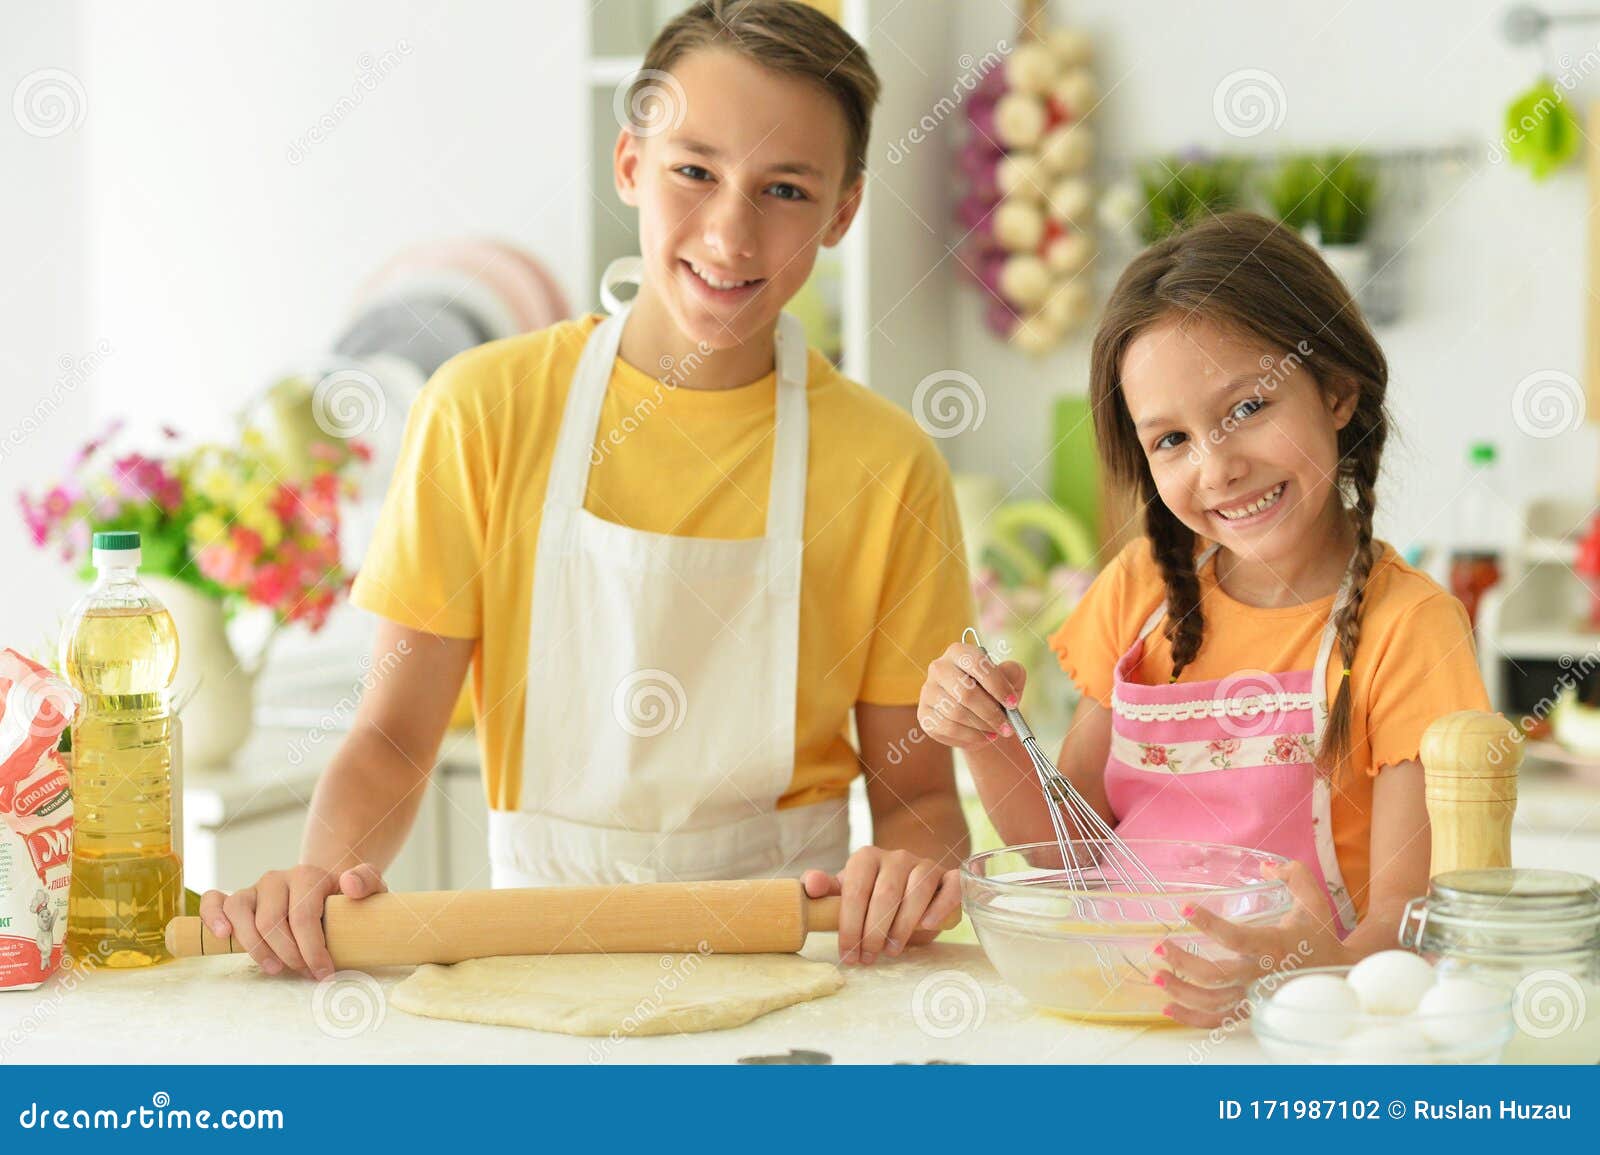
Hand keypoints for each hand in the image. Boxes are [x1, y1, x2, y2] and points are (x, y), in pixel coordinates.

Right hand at [198, 863, 386, 980]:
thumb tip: (349, 885)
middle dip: (288, 954)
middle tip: (305, 973)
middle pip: (271, 921)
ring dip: (254, 947)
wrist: (327, 890)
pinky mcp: (239, 900)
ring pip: (240, 913)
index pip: (303, 916)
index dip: (312, 950)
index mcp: (308, 875)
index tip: (324, 973)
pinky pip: (215, 901)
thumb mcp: (369, 889)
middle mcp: (277, 879)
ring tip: (274, 968)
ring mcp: (256, 889)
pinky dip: (213, 916)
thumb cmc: (346, 899)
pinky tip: (223, 936)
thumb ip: (368, 881)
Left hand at [801, 847, 961, 964]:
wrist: (906, 887)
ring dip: (903, 925)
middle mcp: (897, 856)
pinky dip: (941, 906)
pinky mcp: (948, 878)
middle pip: (885, 894)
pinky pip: (951, 887)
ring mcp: (925, 865)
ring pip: (917, 890)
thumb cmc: (870, 896)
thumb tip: (811, 885)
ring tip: (891, 950)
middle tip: (868, 957)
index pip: (856, 890)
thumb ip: (825, 891)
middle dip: (874, 931)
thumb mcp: (845, 895)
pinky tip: (927, 925)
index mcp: (866, 857)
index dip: (850, 925)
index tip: (848, 953)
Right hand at [917, 641, 1026, 749]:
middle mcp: (939, 668)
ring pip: (957, 713)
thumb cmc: (994, 693)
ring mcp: (928, 691)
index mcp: (959, 652)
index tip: (1013, 704)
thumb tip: (1008, 677)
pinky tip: (983, 737)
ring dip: (982, 726)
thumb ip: (1011, 673)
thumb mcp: (1009, 679)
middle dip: (991, 713)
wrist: (978, 716)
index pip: (976, 663)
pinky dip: (971, 736)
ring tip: (997, 731)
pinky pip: (949, 728)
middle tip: (1007, 727)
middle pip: (964, 692)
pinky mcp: (924, 714)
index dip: (997, 685)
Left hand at [1151, 860, 1350, 1028]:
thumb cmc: (1321, 935)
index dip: (1209, 924)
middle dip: (1184, 963)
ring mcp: (1257, 997)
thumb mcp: (1313, 900)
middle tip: (1159, 946)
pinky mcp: (1252, 1010)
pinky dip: (1192, 1017)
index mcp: (1276, 945)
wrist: (1341, 975)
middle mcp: (1264, 975)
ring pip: (1214, 1003)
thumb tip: (1264, 865)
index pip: (1237, 938)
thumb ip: (1292, 875)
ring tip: (1157, 974)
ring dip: (1181, 991)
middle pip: (1217, 976)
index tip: (1185, 908)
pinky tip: (1168, 1006)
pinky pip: (1219, 1020)